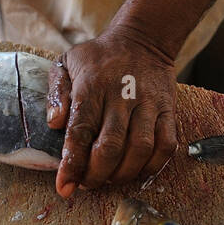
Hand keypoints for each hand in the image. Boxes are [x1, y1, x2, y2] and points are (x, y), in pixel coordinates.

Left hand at [46, 26, 177, 197]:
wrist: (143, 38)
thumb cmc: (99, 57)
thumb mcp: (67, 63)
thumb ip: (56, 93)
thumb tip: (54, 124)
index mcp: (92, 85)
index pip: (81, 130)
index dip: (72, 163)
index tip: (64, 186)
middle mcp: (122, 95)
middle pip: (111, 146)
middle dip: (97, 175)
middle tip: (87, 184)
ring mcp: (148, 103)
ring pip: (140, 149)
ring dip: (123, 174)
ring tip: (110, 179)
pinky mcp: (168, 109)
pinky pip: (166, 145)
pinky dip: (152, 166)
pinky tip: (137, 170)